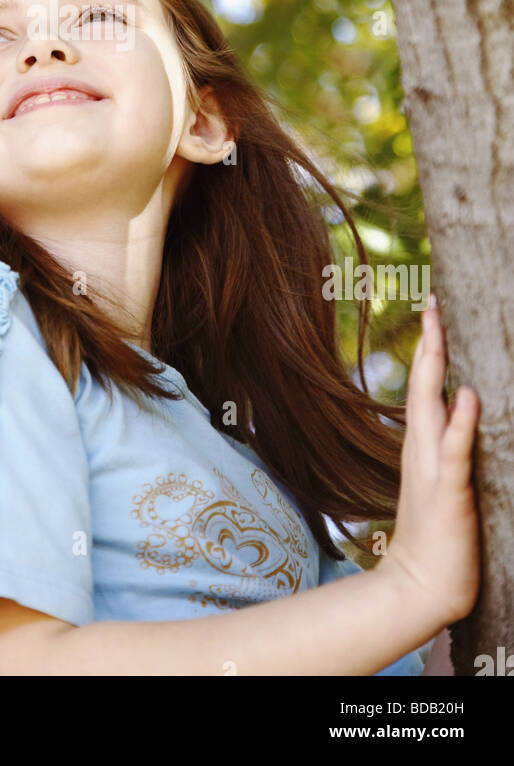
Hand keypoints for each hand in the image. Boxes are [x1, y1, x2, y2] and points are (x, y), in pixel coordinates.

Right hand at [382, 295, 480, 626]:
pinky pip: (456, 451)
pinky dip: (460, 421)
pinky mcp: (449, 493)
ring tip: (439, 329)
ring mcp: (432, 470)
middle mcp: (421, 449)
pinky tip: (468, 395)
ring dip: (436, 366)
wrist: (420, 587)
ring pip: (431, 407)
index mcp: (421, 446)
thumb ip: (448, 449)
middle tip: (432, 302)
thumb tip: (462, 412)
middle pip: (423, 384)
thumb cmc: (439, 539)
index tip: (433, 310)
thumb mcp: (443, 485)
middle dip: (429, 342)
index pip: (424, 387)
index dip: (429, 348)